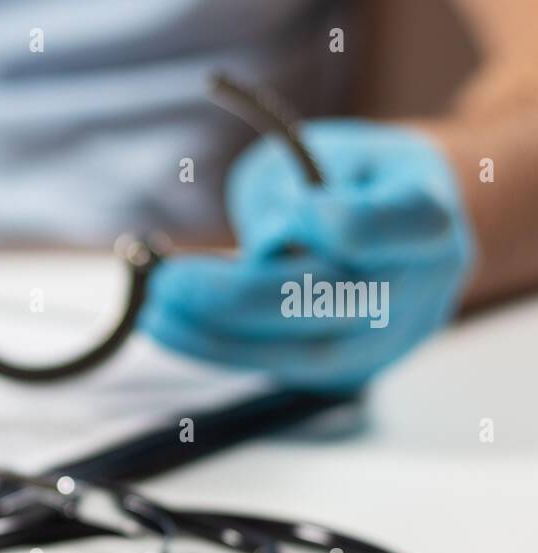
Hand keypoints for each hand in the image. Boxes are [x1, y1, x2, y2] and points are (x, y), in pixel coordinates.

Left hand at [139, 120, 474, 390]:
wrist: (395, 232)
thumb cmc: (349, 179)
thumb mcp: (326, 150)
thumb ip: (297, 188)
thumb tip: (264, 247)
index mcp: (429, 215)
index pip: (406, 226)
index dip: (347, 225)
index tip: (291, 212)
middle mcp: (421, 287)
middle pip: (337, 302)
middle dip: (243, 298)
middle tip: (169, 282)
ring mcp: (389, 339)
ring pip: (306, 354)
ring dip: (218, 338)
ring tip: (154, 314)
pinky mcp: (348, 371)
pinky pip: (283, 370)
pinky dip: (219, 350)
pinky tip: (168, 329)